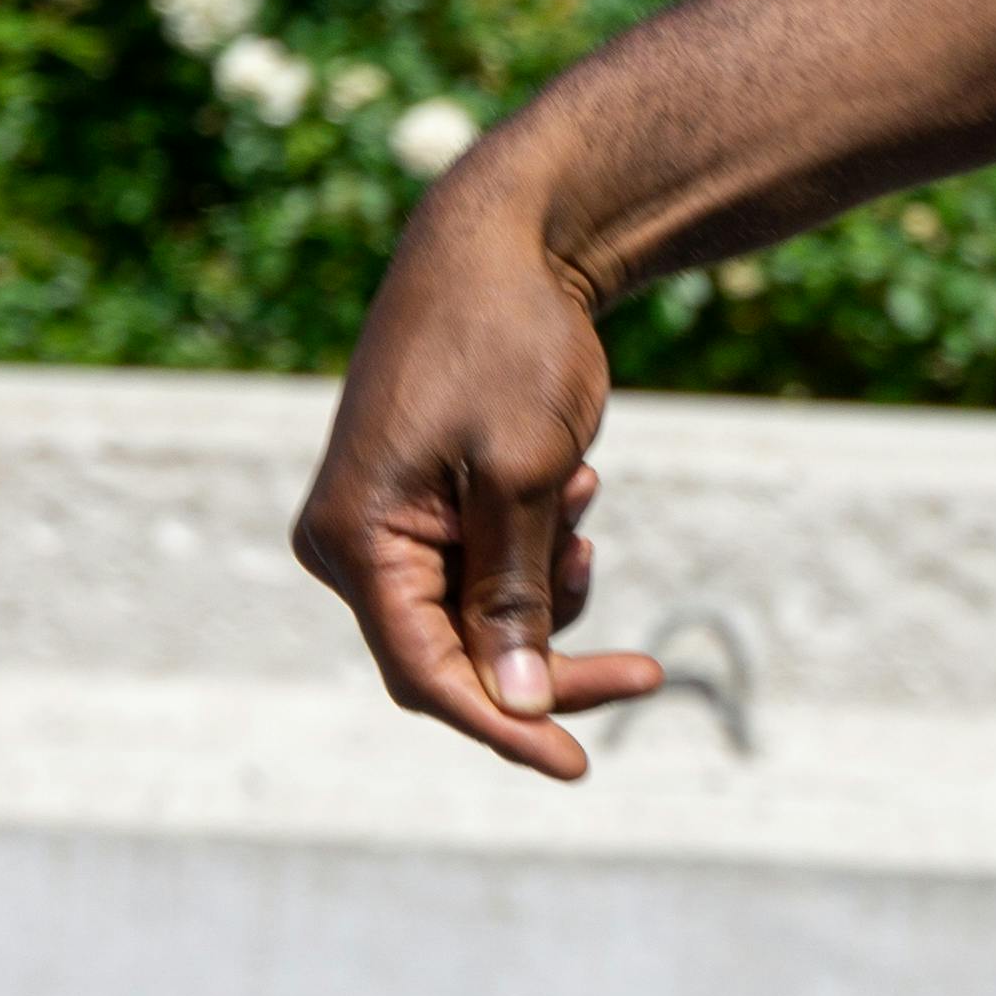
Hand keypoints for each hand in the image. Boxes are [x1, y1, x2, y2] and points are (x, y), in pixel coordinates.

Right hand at [290, 149, 666, 782]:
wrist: (508, 232)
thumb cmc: (509, 341)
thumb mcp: (524, 474)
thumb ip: (516, 597)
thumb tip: (517, 706)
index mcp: (353, 541)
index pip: (427, 675)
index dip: (505, 727)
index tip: (581, 764)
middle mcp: (349, 542)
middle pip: (451, 655)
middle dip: (543, 660)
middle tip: (646, 670)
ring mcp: (380, 521)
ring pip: (474, 615)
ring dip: (546, 584)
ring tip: (580, 492)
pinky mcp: (418, 501)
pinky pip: (478, 568)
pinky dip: (535, 548)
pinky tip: (572, 478)